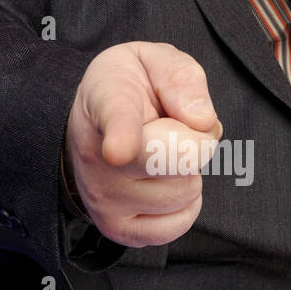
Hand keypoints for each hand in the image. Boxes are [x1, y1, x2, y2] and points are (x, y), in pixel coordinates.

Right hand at [64, 42, 223, 247]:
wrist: (88, 126)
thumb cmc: (128, 92)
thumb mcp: (153, 60)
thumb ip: (181, 77)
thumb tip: (202, 120)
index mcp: (108, 103)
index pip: (118, 120)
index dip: (122, 135)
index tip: (119, 150)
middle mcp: (99, 158)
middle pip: (183, 160)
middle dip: (195, 141)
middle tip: (170, 128)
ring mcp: (105, 199)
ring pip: (186, 193)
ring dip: (186, 173)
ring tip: (160, 155)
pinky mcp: (117, 229)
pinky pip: (178, 224)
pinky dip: (183, 205)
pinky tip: (162, 183)